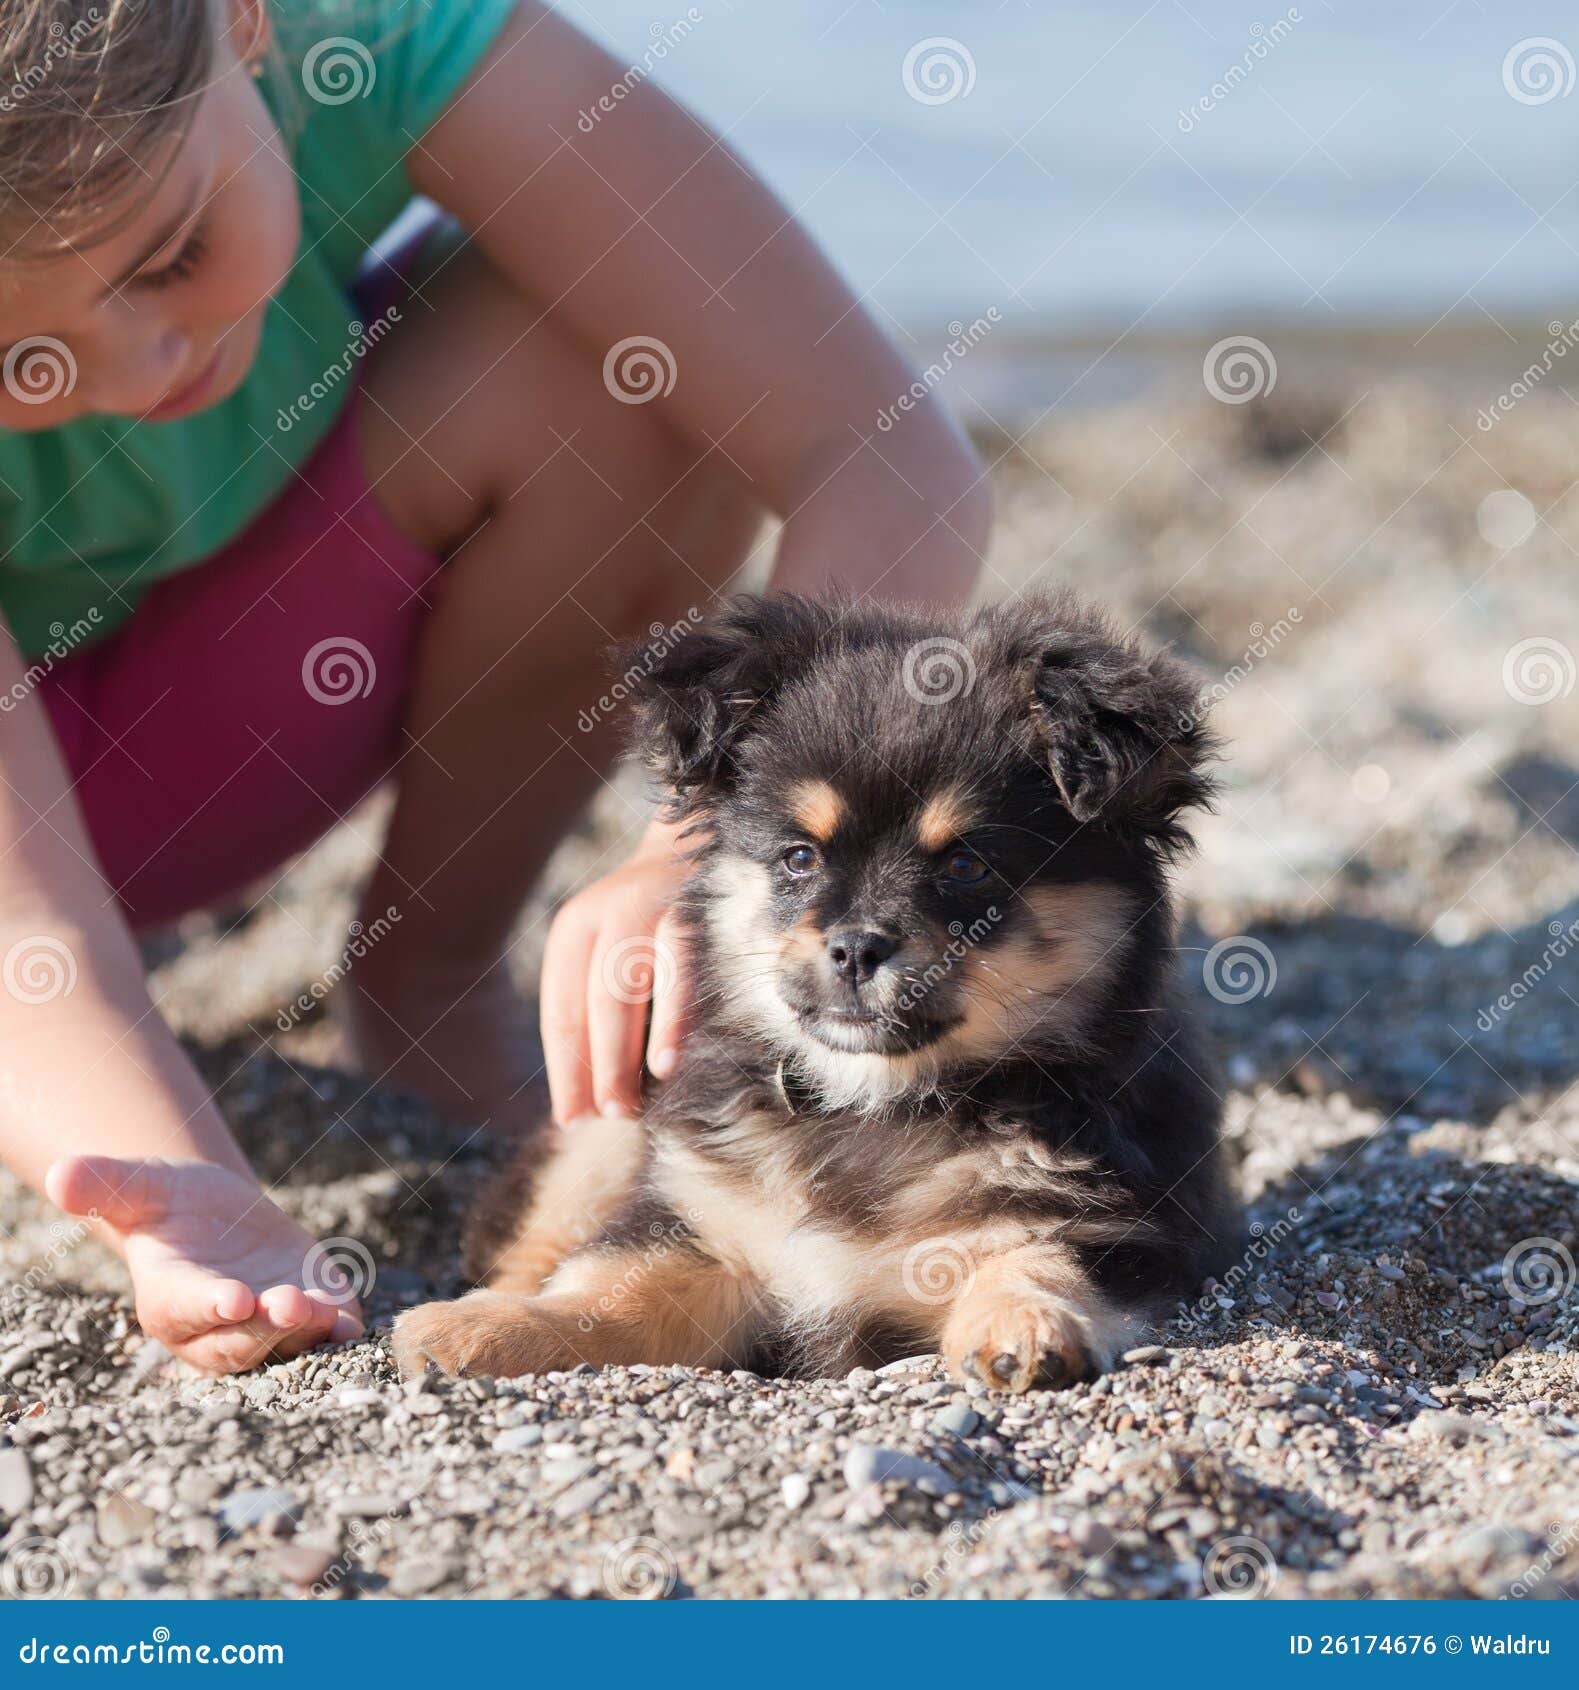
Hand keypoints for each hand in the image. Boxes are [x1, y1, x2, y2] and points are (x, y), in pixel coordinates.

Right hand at [46, 1156, 361, 1375]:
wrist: (219, 1218)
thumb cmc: (170, 1204)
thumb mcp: (142, 1186)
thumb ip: (106, 1185)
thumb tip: (60, 1175)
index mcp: (170, 1298)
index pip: (186, 1308)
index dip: (208, 1305)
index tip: (231, 1297)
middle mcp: (217, 1329)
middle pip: (240, 1340)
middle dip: (264, 1326)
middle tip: (289, 1304)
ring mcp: (267, 1328)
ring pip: (286, 1344)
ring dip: (306, 1331)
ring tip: (324, 1309)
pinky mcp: (312, 1318)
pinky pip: (329, 1336)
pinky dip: (342, 1334)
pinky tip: (356, 1327)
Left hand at [540, 824, 692, 1123]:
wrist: (716, 834)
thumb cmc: (667, 918)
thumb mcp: (621, 949)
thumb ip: (606, 1006)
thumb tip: (593, 1098)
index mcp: (576, 929)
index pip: (560, 1011)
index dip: (564, 1070)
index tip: (571, 1119)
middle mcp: (606, 913)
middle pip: (591, 1004)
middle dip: (596, 1068)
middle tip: (607, 1117)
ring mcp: (650, 905)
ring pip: (625, 989)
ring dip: (624, 1054)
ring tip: (629, 1106)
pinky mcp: (692, 905)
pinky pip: (677, 971)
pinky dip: (670, 1021)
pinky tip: (667, 1061)